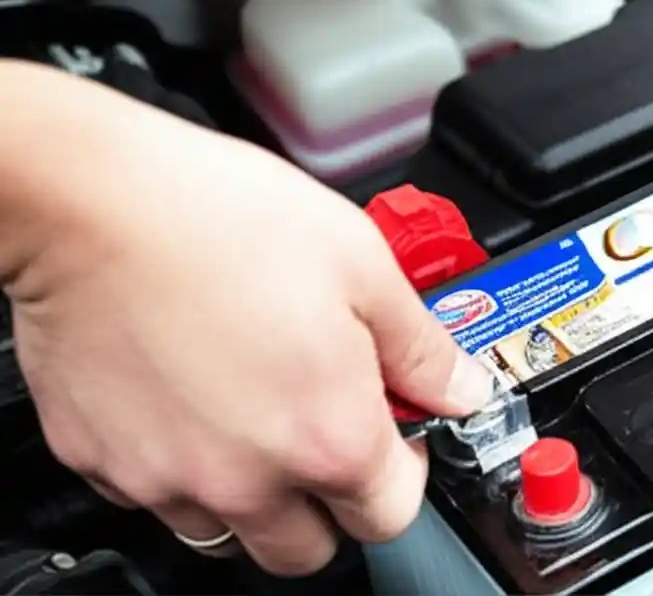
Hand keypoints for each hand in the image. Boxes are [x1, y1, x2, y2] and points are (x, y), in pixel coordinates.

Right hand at [2, 62, 493, 575]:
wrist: (94, 197)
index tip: (396, 433)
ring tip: (256, 412)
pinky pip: (156, 495)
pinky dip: (181, 467)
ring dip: (256, 495)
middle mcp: (246, 479)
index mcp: (327, 438)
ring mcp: (166, 478)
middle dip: (332, 504)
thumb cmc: (221, 219)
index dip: (406, 472)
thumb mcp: (363, 264)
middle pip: (309, 549)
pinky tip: (192, 400)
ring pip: (228, 533)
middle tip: (329, 431)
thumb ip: (424, 347)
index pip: (392, 514)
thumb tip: (463, 388)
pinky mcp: (100, 461)